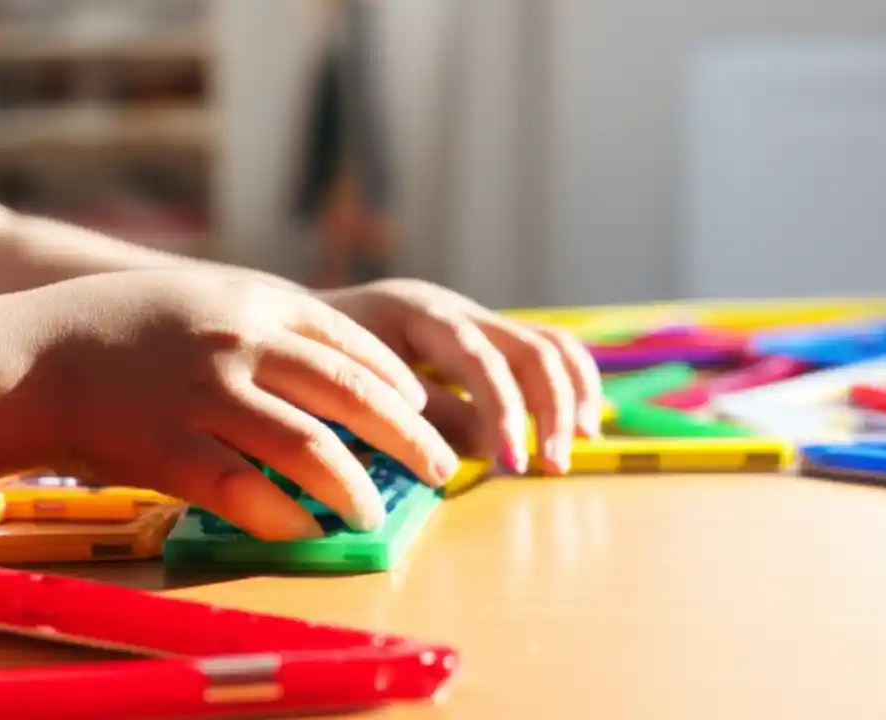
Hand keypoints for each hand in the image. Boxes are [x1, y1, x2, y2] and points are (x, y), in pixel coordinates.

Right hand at [13, 269, 458, 539]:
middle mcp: (241, 341)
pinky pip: (247, 492)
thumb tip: (328, 363)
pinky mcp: (171, 447)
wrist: (29, 355)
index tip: (421, 410)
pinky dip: (286, 517)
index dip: (396, 382)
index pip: (351, 342)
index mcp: (255, 299)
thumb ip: (262, 318)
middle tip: (438, 468)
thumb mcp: (200, 294)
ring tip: (375, 514)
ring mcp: (206, 394)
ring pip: (309, 448)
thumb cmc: (117, 325)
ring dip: (354, 488)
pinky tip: (308, 532)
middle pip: (350, 395)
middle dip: (405, 437)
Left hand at [318, 279, 602, 473]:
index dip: (501, 411)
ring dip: (569, 396)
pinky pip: (550, 349)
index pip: (478, 358)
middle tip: (549, 466)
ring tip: (578, 446)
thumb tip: (486, 447)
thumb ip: (421, 415)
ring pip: (549, 345)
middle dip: (547, 409)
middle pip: (528, 349)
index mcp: (419, 313)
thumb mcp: (357, 385)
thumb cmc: (321, 360)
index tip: (508, 463)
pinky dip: (574, 384)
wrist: (302, 321)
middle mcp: (458, 310)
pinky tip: (583, 425)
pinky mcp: (489, 337)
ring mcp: (477, 320)